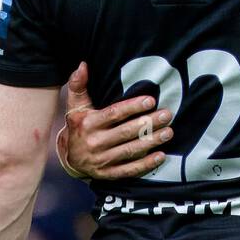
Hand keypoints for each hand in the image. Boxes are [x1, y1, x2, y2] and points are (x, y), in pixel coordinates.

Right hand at [59, 61, 172, 180]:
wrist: (70, 159)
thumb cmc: (79, 126)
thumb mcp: (75, 106)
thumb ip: (78, 85)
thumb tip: (82, 64)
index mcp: (87, 124)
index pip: (113, 114)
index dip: (132, 107)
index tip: (151, 100)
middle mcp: (94, 142)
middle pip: (125, 132)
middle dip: (148, 123)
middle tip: (167, 115)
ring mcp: (101, 160)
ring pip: (130, 151)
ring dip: (151, 142)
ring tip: (169, 132)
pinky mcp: (107, 174)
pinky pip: (129, 170)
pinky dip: (145, 164)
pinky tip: (161, 155)